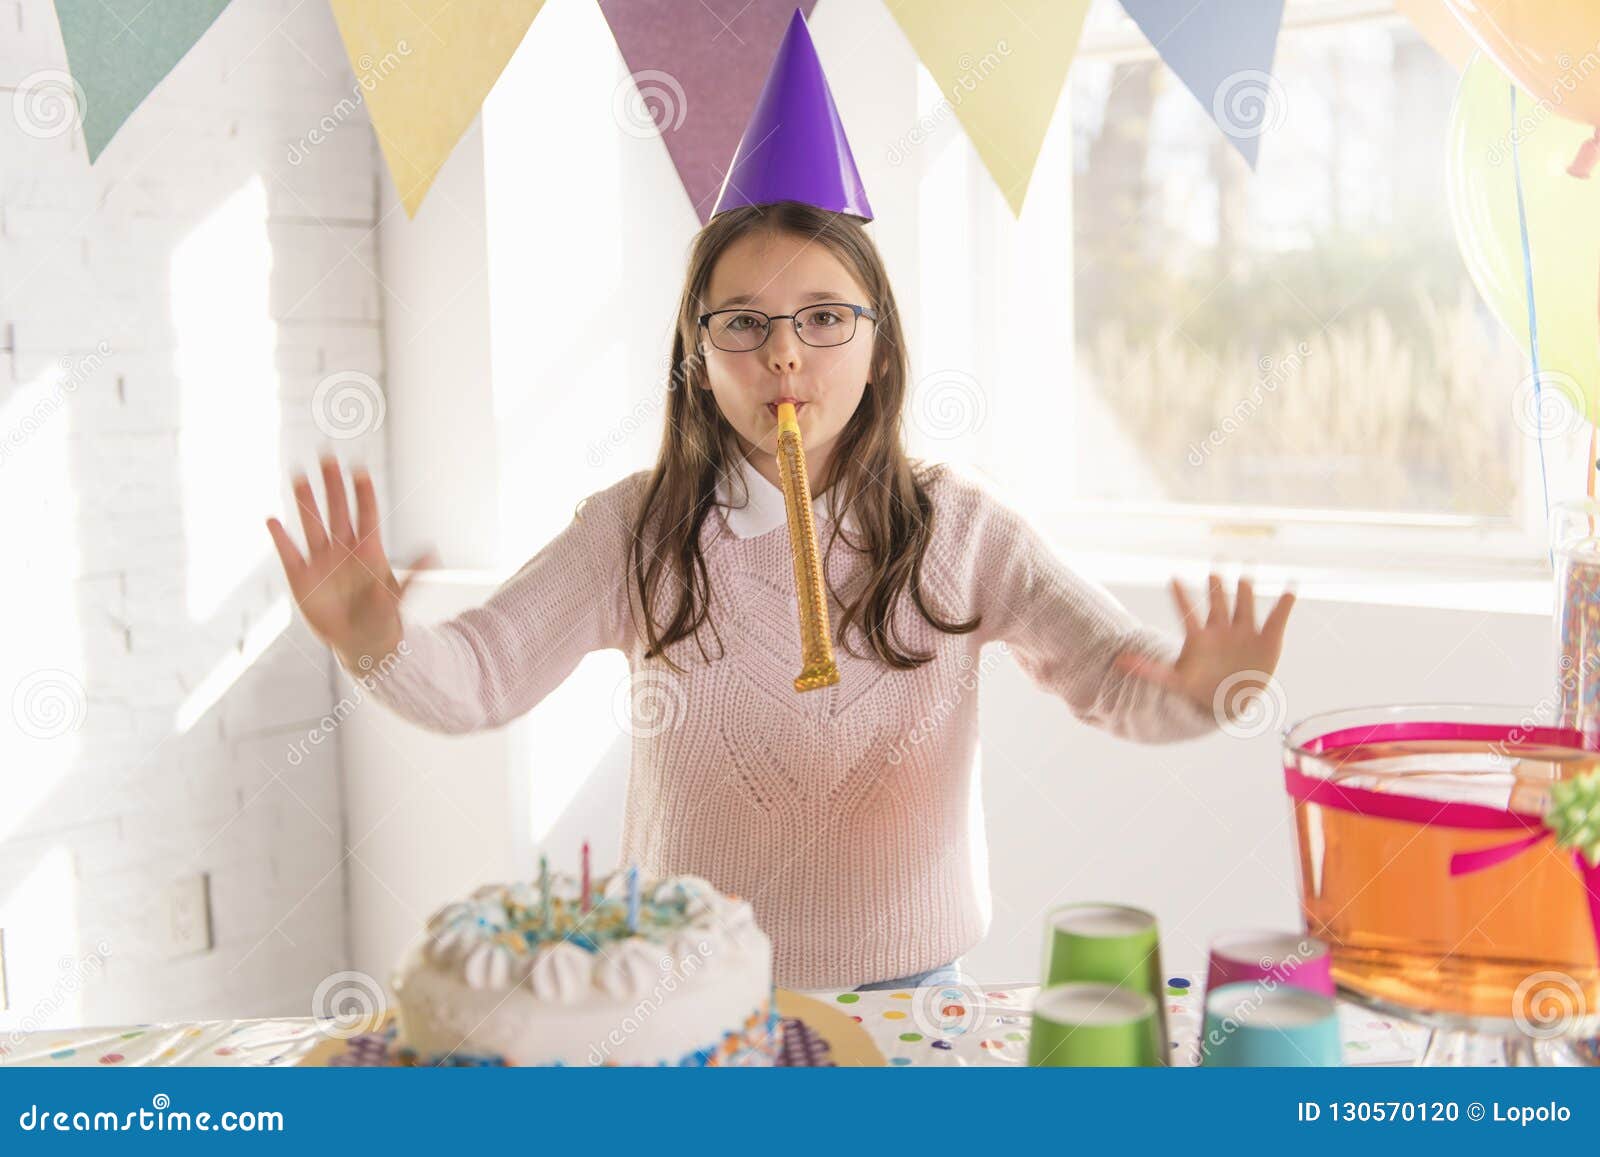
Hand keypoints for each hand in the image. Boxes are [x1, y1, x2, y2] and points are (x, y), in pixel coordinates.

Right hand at [265, 456, 434, 667]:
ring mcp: (321, 561)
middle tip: (327, 455)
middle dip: (333, 484)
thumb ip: (415, 576)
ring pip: (312, 524)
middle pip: (338, 510)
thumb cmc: (383, 618)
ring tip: (299, 475)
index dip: (363, 493)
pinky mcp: (301, 578)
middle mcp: (343, 549)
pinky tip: (272, 521)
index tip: (360, 469)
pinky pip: (289, 554)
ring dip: (305, 501)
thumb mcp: (399, 597)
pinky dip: (281, 539)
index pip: (366, 515)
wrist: (361, 643)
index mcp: (368, 551)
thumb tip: (434, 552)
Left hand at [1113, 574, 1294, 722]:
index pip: (1187, 613)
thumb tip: (1118, 662)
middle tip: (1215, 565)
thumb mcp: (1174, 680)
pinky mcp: (1268, 639)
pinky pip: (1278, 618)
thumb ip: (1149, 671)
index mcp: (1200, 636)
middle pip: (1218, 602)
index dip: (1181, 597)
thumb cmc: (1200, 686)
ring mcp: (1245, 631)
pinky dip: (1286, 604)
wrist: (1230, 698)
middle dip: (1217, 585)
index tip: (1172, 578)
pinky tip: (1292, 587)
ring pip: (1245, 604)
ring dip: (1247, 588)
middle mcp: (1222, 628)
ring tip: (1248, 569)